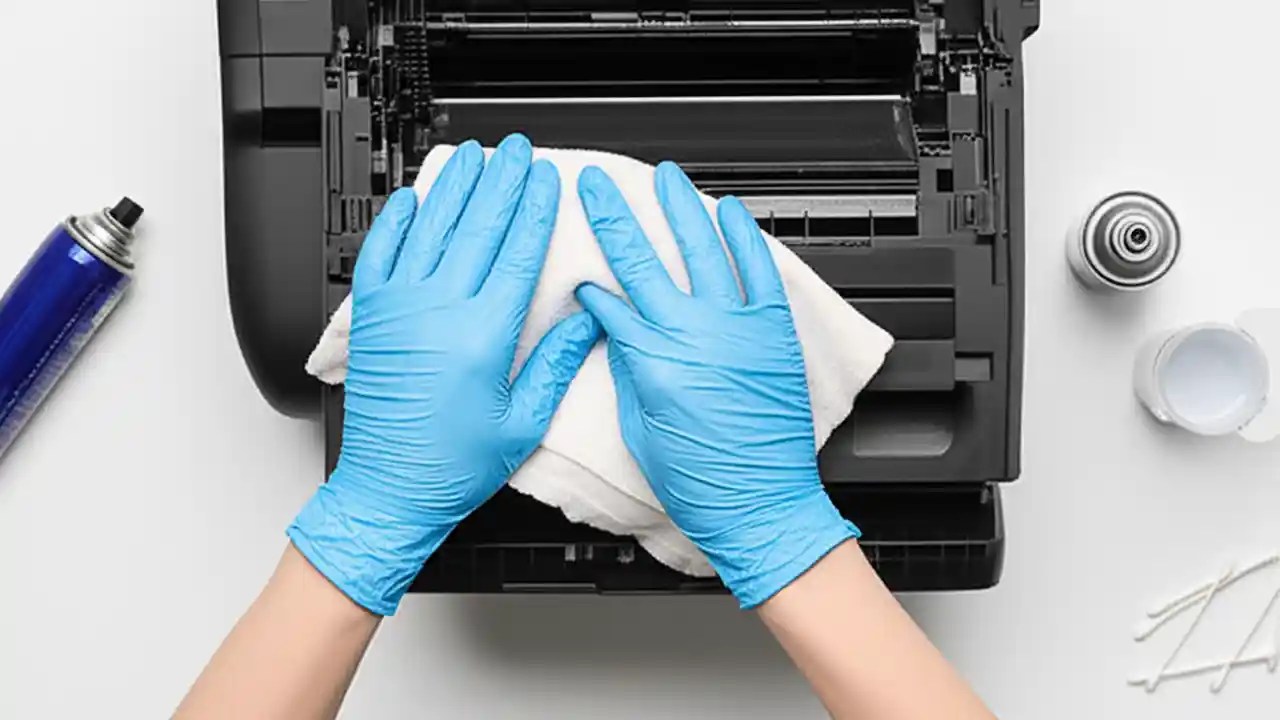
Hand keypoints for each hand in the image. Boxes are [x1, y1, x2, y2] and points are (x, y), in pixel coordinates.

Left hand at [289, 135, 599, 614]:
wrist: (390, 490)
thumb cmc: (453, 465)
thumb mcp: (523, 422)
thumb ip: (555, 363)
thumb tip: (586, 319)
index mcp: (483, 335)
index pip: (518, 253)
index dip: (536, 211)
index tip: (548, 182)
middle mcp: (438, 312)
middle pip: (477, 228)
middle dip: (502, 182)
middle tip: (517, 151)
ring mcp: (400, 310)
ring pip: (430, 229)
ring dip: (456, 188)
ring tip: (474, 157)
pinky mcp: (371, 319)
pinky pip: (380, 254)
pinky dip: (395, 221)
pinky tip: (411, 198)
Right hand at [574, 162, 857, 608]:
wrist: (761, 505)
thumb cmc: (701, 482)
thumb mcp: (639, 430)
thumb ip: (628, 371)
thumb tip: (618, 334)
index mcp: (652, 361)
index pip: (610, 302)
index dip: (591, 282)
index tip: (580, 270)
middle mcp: (692, 335)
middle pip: (643, 260)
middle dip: (614, 215)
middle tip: (597, 185)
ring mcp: (737, 328)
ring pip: (703, 250)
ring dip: (680, 207)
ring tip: (666, 176)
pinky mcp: (773, 333)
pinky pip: (759, 272)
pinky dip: (745, 238)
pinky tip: (731, 211)